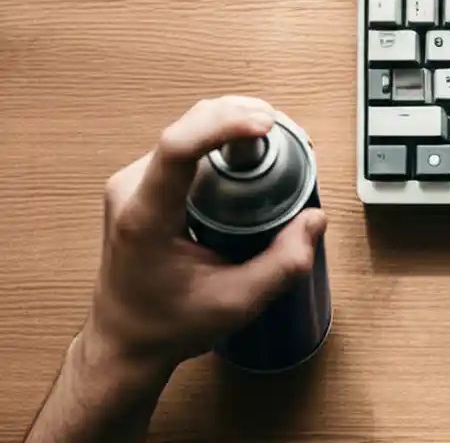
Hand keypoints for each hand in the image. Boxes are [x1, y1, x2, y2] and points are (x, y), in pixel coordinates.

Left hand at [86, 96, 326, 373]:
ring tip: (276, 141)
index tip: (266, 125)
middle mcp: (131, 190)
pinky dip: (221, 138)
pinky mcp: (143, 184)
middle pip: (189, 126)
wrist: (125, 341)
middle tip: (291, 136)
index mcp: (146, 217)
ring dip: (232, 125)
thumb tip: (315, 219)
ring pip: (189, 128)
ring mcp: (133, 183)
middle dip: (241, 117)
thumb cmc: (170, 324)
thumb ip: (283, 264)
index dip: (224, 125)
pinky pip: (186, 144)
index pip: (178, 148)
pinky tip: (250, 152)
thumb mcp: (237, 303)